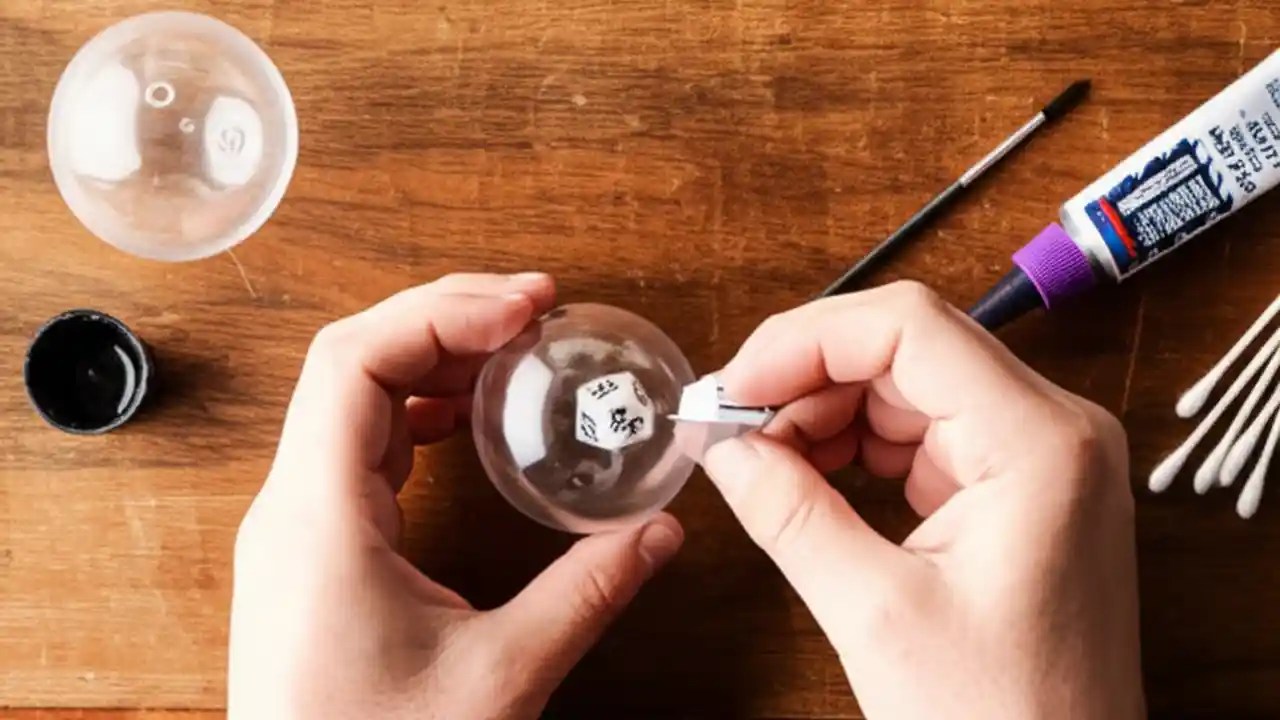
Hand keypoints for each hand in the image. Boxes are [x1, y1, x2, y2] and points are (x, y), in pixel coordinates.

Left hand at [228, 273, 683, 719]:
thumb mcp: (498, 679)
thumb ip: (585, 595)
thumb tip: (659, 532)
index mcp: (319, 520)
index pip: (353, 361)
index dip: (440, 312)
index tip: (522, 306)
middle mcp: (294, 509)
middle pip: (351, 363)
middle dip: (445, 320)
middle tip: (532, 310)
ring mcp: (298, 529)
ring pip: (351, 401)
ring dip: (432, 361)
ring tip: (513, 349)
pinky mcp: (315, 552)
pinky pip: (358, 448)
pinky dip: (417, 414)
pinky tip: (469, 419)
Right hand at [702, 281, 1143, 718]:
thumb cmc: (1003, 719)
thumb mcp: (874, 614)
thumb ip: (789, 513)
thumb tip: (725, 447)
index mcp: (1040, 443)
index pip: (909, 328)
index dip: (805, 340)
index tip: (735, 386)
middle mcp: (1055, 430)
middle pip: (908, 349)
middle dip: (808, 378)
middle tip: (733, 427)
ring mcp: (1041, 456)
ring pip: (910, 386)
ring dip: (827, 410)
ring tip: (764, 460)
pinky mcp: (1019, 486)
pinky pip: (925, 433)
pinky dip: (858, 444)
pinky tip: (809, 477)